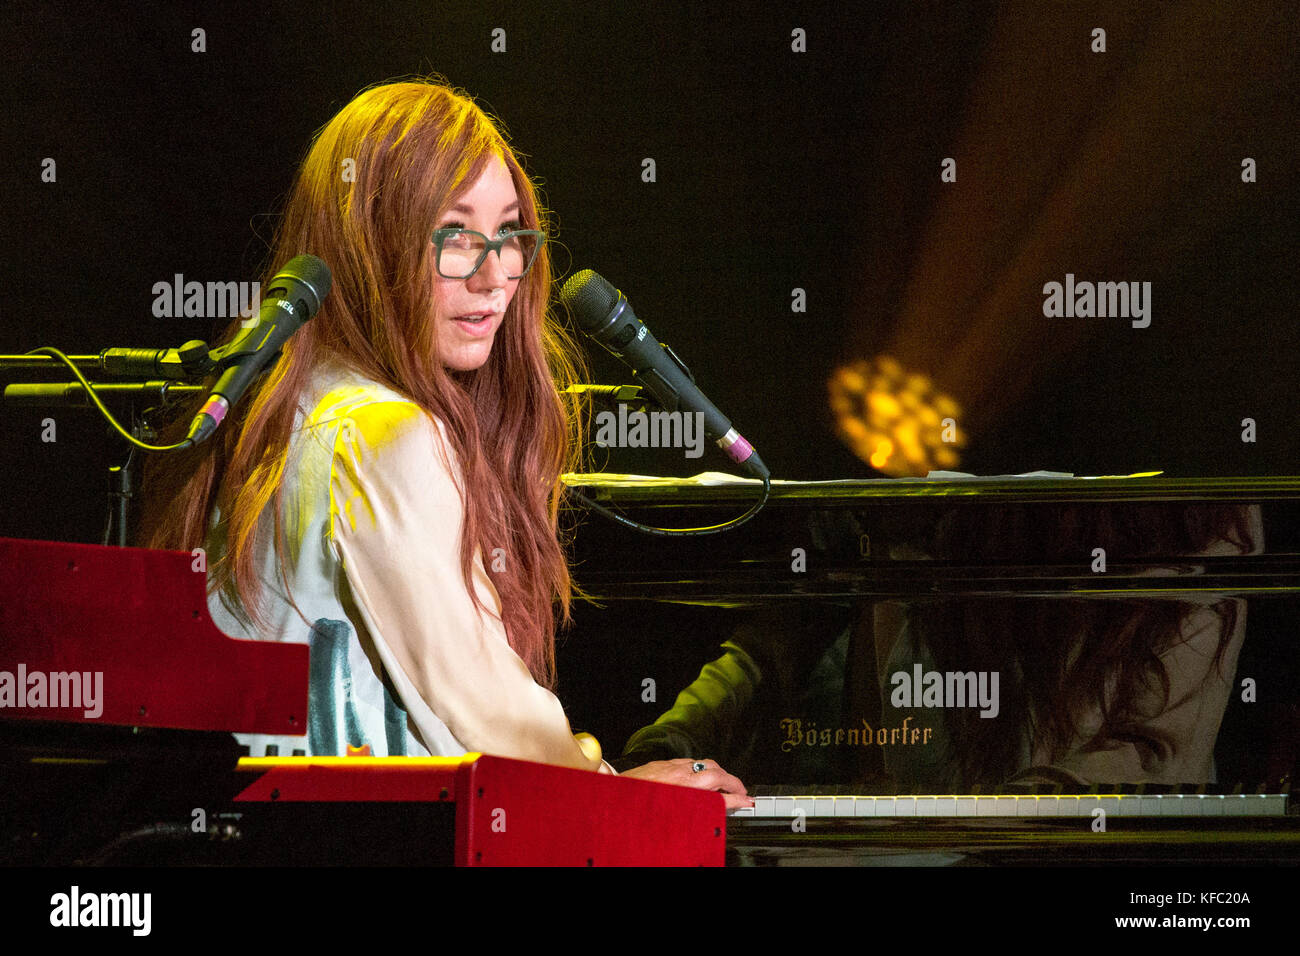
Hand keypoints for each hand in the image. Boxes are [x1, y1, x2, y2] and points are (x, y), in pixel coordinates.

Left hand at [621, 758, 754, 809]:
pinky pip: (687, 762)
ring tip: (723, 784)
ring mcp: (670, 767)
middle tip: (740, 792)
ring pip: (703, 763)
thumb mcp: (665, 820)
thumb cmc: (631, 809)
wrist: (608, 792)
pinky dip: (698, 769)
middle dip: (732, 781)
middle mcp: (679, 776)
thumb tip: (700, 823)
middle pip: (715, 772)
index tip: (747, 802)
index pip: (718, 795)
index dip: (737, 798)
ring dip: (717, 773)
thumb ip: (687, 817)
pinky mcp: (661, 764)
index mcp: (684, 792)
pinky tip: (697, 776)